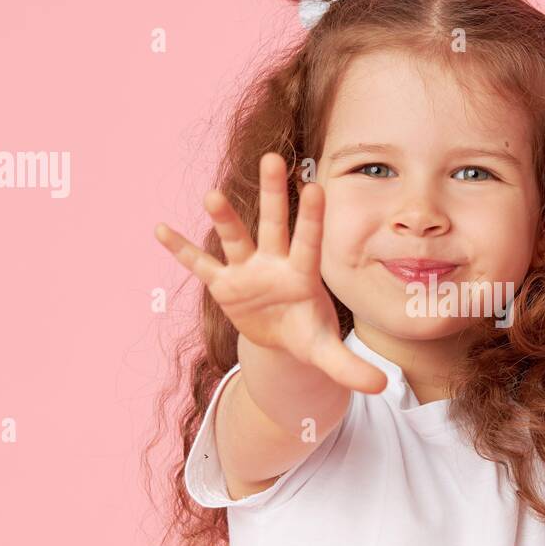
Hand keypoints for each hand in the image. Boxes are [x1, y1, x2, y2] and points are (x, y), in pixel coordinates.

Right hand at [153, 151, 386, 394]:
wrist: (281, 338)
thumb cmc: (308, 334)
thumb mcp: (327, 353)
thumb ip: (351, 367)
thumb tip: (383, 386)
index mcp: (303, 274)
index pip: (309, 242)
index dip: (311, 217)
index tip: (315, 186)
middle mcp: (275, 262)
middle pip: (274, 224)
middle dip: (273, 195)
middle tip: (273, 159)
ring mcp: (247, 269)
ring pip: (236, 238)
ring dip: (224, 217)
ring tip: (212, 194)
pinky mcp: (224, 282)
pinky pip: (200, 264)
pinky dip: (181, 249)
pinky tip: (161, 229)